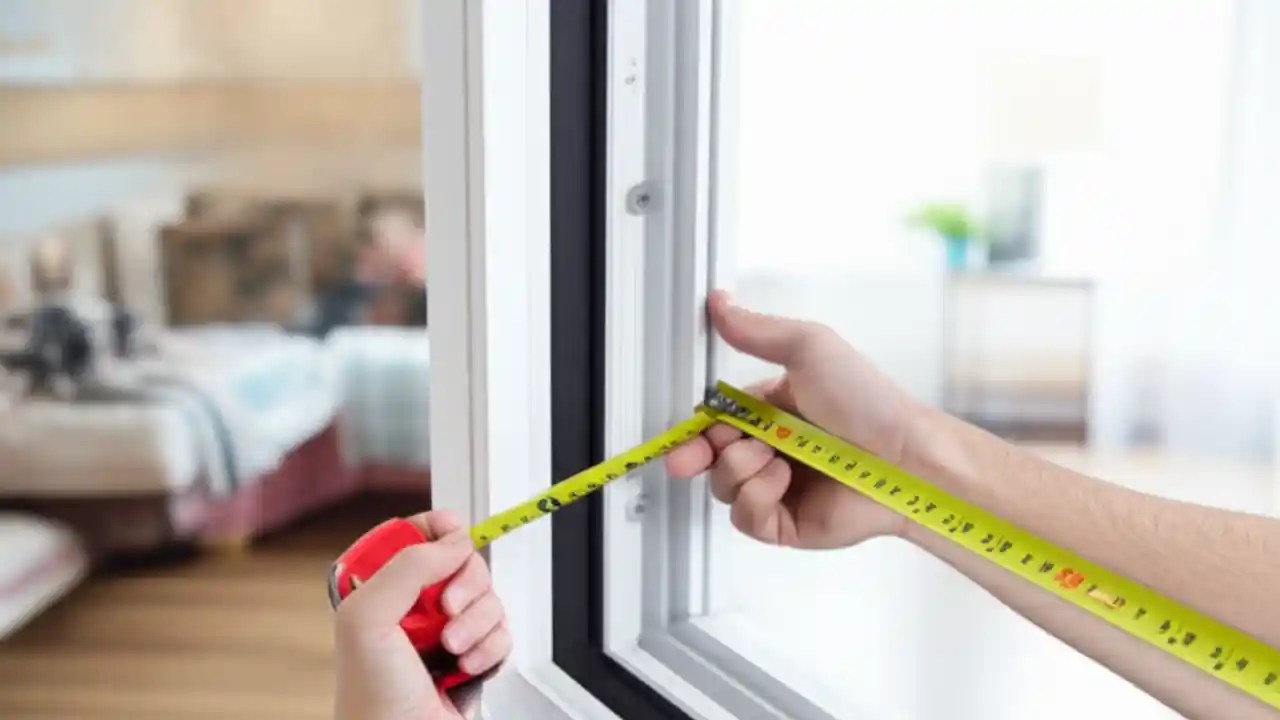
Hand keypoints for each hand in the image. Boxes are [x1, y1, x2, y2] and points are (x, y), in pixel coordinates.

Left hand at [334, 511, 510, 719]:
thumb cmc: (372, 700)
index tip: (454, 537)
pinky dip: (489, 648)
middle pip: (463, 561)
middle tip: (448, 607)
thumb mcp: (368, 620)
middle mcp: (412, 607)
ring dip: (477, 623)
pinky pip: (502, 630)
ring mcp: (445, 631)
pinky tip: (465, 668)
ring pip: (487, 596)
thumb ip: (408, 566)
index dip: (440, 529)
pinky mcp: (473, 655)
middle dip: (466, 584)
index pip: (415, 535)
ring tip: (452, 649)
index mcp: (378, 590)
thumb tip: (453, 540)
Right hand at [665, 290, 921, 548]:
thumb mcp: (809, 348)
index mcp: (772, 411)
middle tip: (697, 454)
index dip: (696, 430)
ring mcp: (779, 489)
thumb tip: (719, 303)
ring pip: (724, 487)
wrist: (905, 457)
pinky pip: (745, 518)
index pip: (717, 423)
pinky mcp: (788, 524)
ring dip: (738, 469)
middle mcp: (774, 451)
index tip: (687, 433)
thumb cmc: (868, 402)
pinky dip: (755, 497)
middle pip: (712, 458)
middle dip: (700, 455)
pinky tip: (781, 480)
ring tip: (772, 457)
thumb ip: (757, 331)